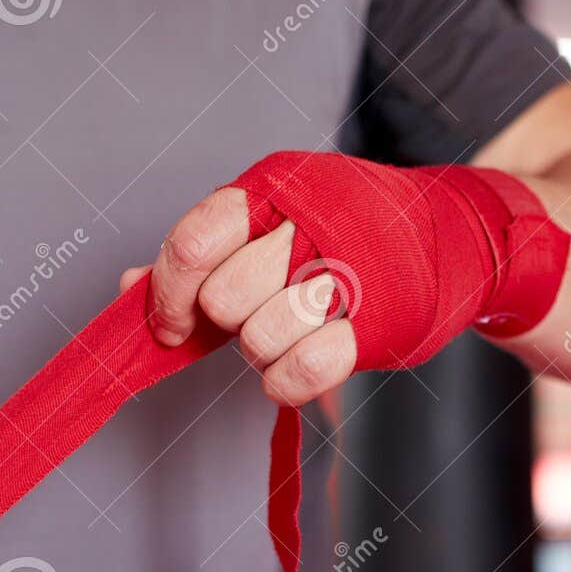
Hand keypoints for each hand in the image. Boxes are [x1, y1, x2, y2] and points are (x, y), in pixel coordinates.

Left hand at [123, 187, 356, 406]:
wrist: (438, 237)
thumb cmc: (339, 232)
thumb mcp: (265, 223)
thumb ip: (198, 255)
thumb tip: (132, 287)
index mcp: (271, 190)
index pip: (193, 244)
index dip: (170, 295)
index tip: (172, 324)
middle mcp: (308, 224)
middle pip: (223, 298)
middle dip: (228, 319)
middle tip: (255, 311)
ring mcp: (346, 273)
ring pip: (259, 338)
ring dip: (262, 350)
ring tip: (287, 332)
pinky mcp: (376, 323)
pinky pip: (301, 371)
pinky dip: (287, 381)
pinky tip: (296, 364)